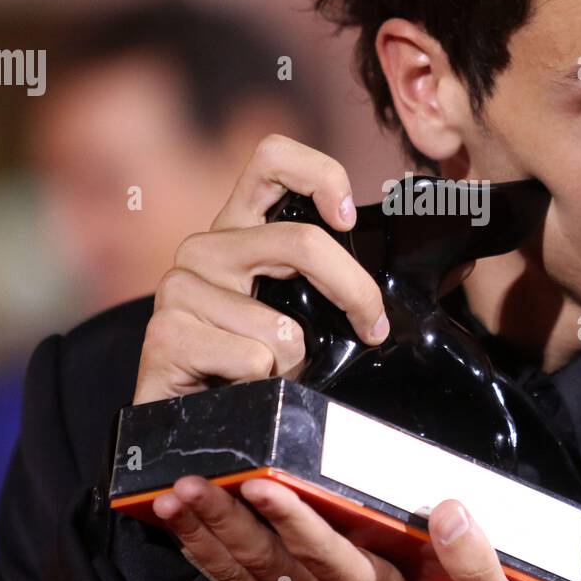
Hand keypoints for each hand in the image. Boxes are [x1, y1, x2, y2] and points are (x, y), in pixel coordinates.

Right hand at [133, 134, 388, 404]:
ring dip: (294, 362)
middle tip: (371, 326)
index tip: (347, 220)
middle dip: (353, 290)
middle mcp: (206, 247)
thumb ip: (325, 280)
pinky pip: (253, 358)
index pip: (273, 159)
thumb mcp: (296, 309)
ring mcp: (179, 288)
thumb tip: (414, 282)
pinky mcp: (166, 334)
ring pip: (282, 325)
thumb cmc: (250, 364)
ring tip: (266, 374)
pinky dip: (263, 385)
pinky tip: (234, 387)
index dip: (321, 175)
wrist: (190, 420)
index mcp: (240, 229)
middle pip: (302, 242)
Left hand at [153, 475, 528, 580]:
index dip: (294, 520)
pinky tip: (183, 531)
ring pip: (242, 575)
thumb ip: (478, 563)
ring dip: (204, 535)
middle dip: (224, 519)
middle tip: (191, 482)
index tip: (265, 483)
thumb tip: (452, 510)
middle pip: (267, 562)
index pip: (327, 555)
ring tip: (173, 497)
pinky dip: (205, 560)